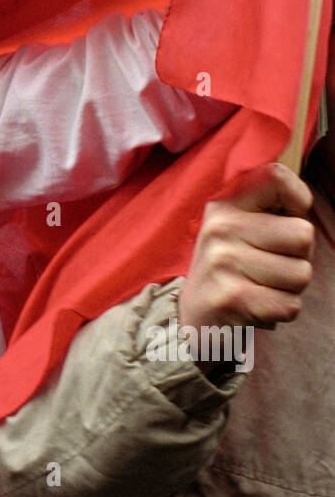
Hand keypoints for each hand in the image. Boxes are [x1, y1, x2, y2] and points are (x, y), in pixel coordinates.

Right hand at [178, 163, 313, 334]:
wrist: (192, 319)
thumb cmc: (231, 270)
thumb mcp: (239, 228)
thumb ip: (269, 209)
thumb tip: (301, 203)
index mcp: (225, 204)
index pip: (277, 177)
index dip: (298, 200)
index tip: (285, 220)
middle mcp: (221, 227)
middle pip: (303, 235)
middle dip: (298, 258)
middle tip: (270, 266)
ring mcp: (223, 262)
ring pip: (302, 274)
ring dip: (290, 288)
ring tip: (261, 287)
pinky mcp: (231, 298)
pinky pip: (290, 305)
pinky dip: (281, 310)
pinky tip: (256, 306)